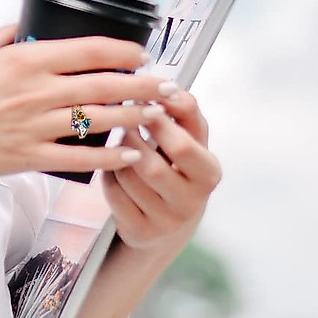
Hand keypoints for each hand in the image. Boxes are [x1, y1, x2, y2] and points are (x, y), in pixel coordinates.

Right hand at [0, 23, 168, 187]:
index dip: (122, 52)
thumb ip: (7, 35)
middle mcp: (35, 92)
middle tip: (166, 85)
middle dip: (142, 85)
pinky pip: (79, 157)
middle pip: (103, 85)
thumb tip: (31, 25)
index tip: (142, 55)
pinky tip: (130, 154)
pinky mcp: (29, 157)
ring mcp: (34, 126)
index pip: (87, 50)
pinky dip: (109, 156)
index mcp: (24, 60)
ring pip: (98, 120)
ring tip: (157, 115)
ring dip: (134, 117)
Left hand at [101, 84, 222, 253]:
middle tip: (122, 119)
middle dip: (132, 139)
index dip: (159, 120)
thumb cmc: (176, 167)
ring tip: (119, 144)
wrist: (168, 221)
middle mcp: (193, 202)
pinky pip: (114, 194)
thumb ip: (183, 112)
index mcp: (209, 172)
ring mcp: (167, 221)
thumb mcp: (189, 139)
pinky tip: (113, 168)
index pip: (183, 144)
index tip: (142, 98)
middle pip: (152, 165)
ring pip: (127, 177)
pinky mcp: (142, 232)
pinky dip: (108, 175)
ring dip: (117, 156)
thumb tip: (166, 85)